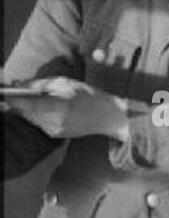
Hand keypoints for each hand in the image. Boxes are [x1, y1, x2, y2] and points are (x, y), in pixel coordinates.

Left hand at [3, 77, 128, 140]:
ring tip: (32, 97)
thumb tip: (19, 85)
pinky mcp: (54, 134)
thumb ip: (41, 84)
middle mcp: (53, 122)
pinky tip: (44, 107)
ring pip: (29, 116)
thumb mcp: (67, 83)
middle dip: (17, 101)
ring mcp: (53, 130)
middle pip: (23, 111)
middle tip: (15, 91)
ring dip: (26, 107)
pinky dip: (35, 113)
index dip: (11, 97)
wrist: (109, 117)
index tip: (4, 91)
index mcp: (57, 107)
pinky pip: (37, 121)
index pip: (24, 103)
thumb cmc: (90, 97)